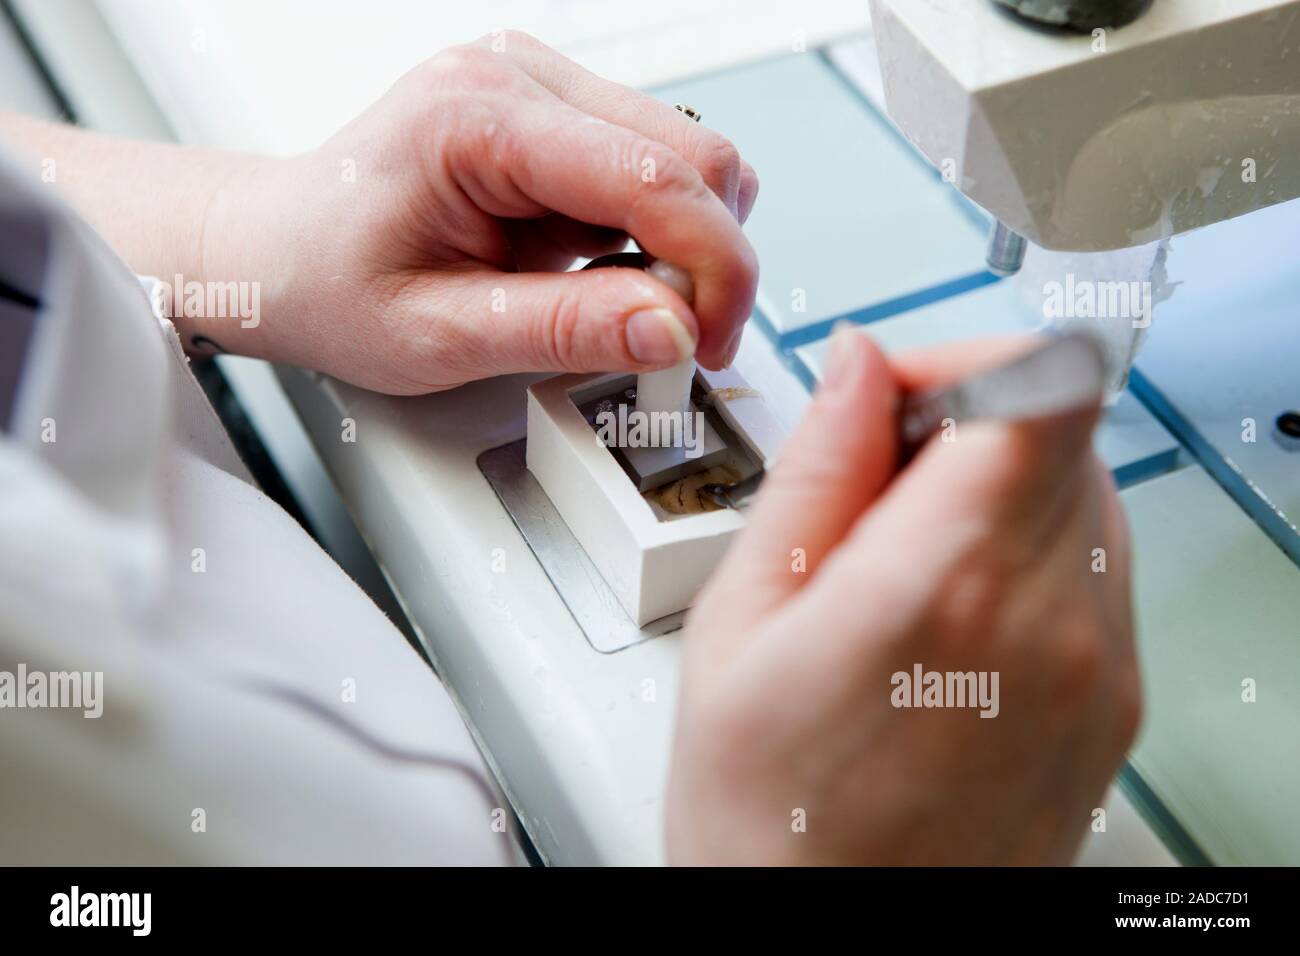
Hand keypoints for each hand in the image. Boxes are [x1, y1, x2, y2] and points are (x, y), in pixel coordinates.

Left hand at [199, 32, 757, 392]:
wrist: (278, 251)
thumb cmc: (328, 282)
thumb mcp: (437, 335)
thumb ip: (561, 331)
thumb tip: (671, 329)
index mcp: (480, 115)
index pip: (656, 176)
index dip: (714, 268)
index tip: (707, 345)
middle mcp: (519, 77)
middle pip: (696, 156)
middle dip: (710, 261)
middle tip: (674, 340)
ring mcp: (541, 89)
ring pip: (688, 159)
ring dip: (686, 247)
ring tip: (620, 307)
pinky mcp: (556, 117)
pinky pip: (652, 170)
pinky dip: (657, 234)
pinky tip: (603, 273)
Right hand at [666, 330, 1140, 864]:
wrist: (834, 947)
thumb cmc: (766, 821)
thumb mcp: (744, 621)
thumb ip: (815, 469)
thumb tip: (859, 367)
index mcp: (945, 584)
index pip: (1043, 380)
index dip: (966, 354)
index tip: (898, 396)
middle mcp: (1051, 621)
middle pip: (1062, 425)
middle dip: (965, 423)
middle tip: (874, 492)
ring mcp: (1097, 669)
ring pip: (1081, 493)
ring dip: (996, 490)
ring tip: (900, 569)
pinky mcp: (1113, 705)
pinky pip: (1093, 570)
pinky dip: (1025, 557)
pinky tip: (941, 623)